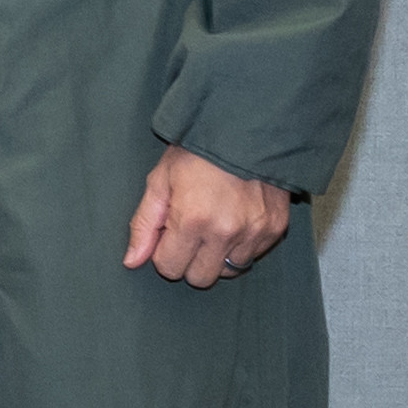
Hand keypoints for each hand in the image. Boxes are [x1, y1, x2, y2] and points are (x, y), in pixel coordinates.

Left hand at [123, 144, 293, 288]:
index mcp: (193, 220)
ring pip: (228, 270)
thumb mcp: (160, 181)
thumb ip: (144, 224)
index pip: (170, 267)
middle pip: (200, 278)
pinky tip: (233, 221)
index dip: (163, 253)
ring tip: (212, 225)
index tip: (167, 234)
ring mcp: (255, 232)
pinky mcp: (276, 228)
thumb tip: (132, 261)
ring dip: (216, 255)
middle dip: (188, 261)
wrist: (244, 130)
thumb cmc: (196, 153)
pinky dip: (240, 246)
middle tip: (188, 233)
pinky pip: (252, 256)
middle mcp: (227, 232)